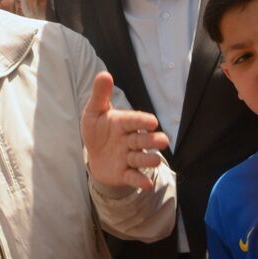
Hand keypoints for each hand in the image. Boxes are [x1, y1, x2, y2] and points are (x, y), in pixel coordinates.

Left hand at [81, 72, 169, 190]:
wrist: (94, 155)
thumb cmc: (98, 130)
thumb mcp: (94, 112)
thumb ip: (100, 95)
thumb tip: (104, 74)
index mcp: (124, 123)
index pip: (135, 121)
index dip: (142, 121)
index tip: (152, 122)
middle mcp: (130, 140)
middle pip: (145, 140)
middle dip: (153, 141)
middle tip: (163, 141)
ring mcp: (129, 157)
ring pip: (142, 158)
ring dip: (149, 159)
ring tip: (154, 160)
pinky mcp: (125, 173)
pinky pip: (134, 177)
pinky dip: (140, 180)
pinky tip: (146, 184)